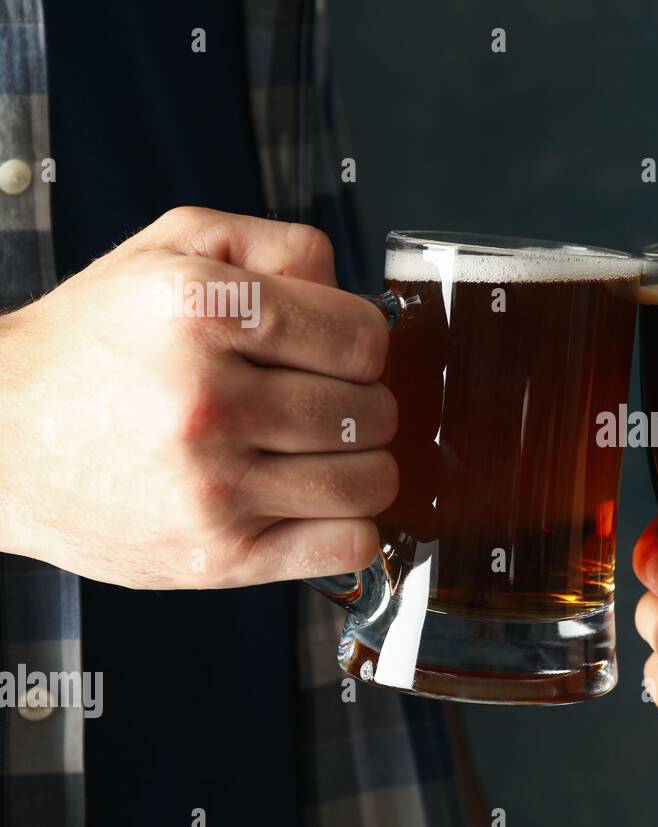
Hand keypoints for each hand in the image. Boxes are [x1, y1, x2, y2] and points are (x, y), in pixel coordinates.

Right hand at [0, 207, 397, 588]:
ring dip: (361, 466)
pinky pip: (347, 544)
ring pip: (371, 481)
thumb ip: (275, 246)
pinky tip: (309, 503)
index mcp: (203, 310)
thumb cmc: (91, 343)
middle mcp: (208, 400)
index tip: (335, 354)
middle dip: (360, 405)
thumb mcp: (169, 250)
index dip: (360, 346)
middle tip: (318, 405)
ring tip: (316, 454)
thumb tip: (354, 291)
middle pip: (371, 413)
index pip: (363, 339)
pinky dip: (348, 527)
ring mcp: (213, 487)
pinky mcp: (216, 555)